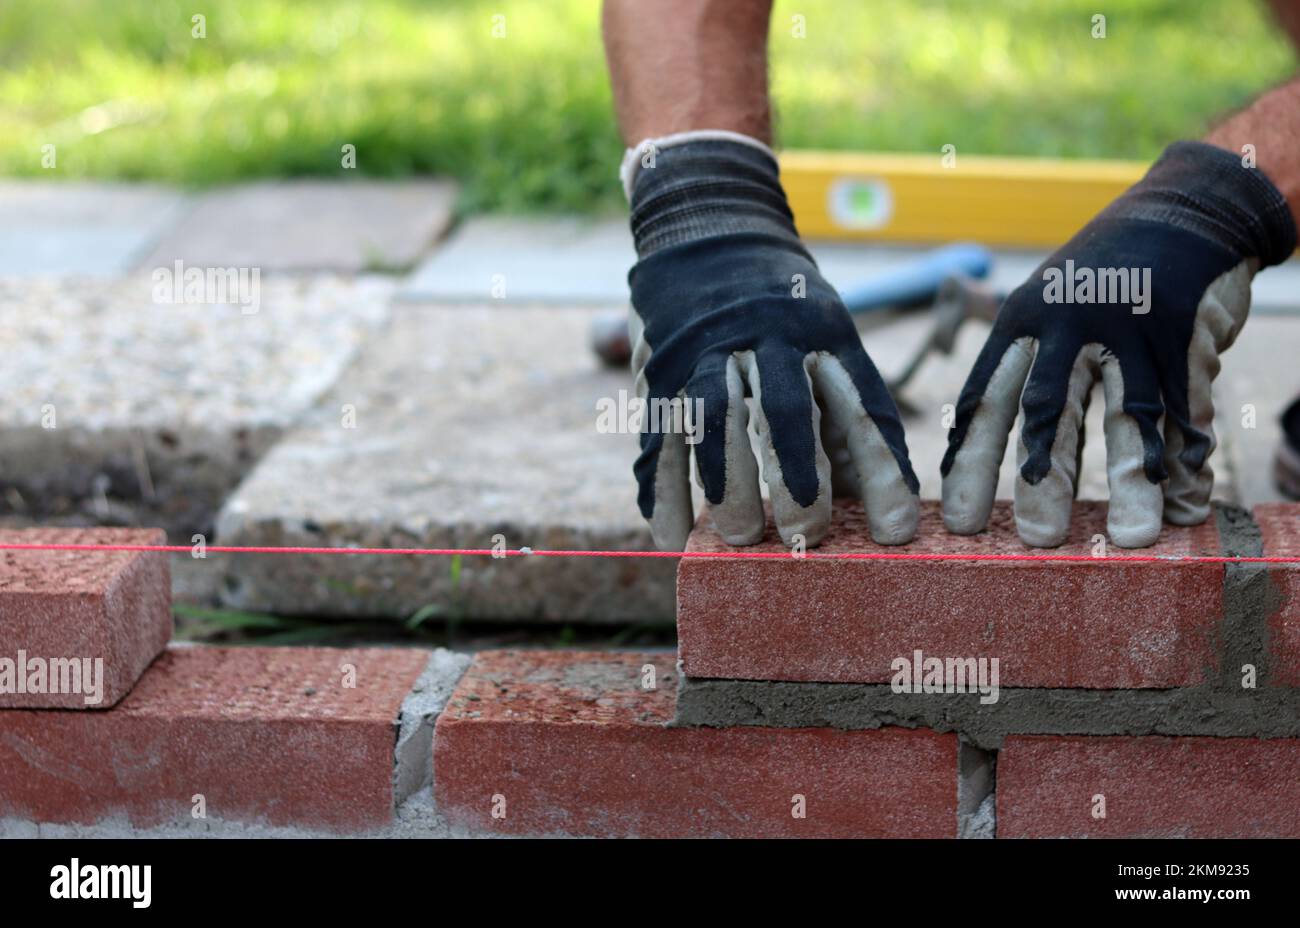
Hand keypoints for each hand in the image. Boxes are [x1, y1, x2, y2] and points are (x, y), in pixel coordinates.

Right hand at [626, 135, 918, 550]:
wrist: (707, 222)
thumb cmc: (783, 305)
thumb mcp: (826, 335)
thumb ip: (843, 411)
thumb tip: (872, 500)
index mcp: (824, 330)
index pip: (861, 408)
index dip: (881, 473)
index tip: (895, 533)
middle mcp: (767, 336)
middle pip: (784, 412)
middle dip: (797, 477)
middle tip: (806, 536)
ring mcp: (707, 349)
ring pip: (716, 421)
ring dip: (728, 485)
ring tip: (739, 539)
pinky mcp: (659, 366)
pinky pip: (657, 431)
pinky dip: (662, 487)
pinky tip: (670, 535)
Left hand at [942, 141, 1296, 546]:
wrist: (1181, 210)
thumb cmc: (1100, 272)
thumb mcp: (1042, 299)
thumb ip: (1009, 349)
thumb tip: (962, 409)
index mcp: (1019, 321)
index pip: (984, 398)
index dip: (970, 460)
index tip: (959, 516)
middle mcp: (1064, 322)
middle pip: (1044, 413)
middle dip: (1039, 481)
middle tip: (1035, 541)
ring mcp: (1124, 325)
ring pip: (1125, 416)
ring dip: (1129, 484)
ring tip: (1131, 539)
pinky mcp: (1180, 331)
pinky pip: (1184, 405)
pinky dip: (1188, 456)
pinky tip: (1187, 503)